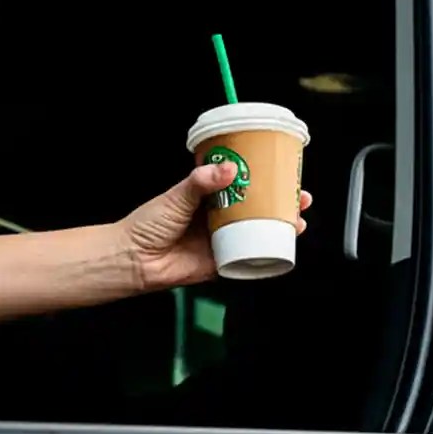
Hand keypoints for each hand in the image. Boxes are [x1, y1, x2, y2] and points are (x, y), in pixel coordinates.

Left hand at [121, 162, 312, 290]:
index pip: (243, 185)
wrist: (133, 259)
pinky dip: (265, 255)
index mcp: (209, 198)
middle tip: (298, 197)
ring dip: (280, 228)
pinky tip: (280, 248)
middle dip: (281, 204)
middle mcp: (219, 218)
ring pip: (258, 233)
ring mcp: (222, 241)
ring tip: (296, 220)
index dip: (264, 179)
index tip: (282, 172)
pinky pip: (248, 260)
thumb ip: (201, 182)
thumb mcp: (176, 195)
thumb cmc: (147, 225)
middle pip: (258, 209)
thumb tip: (228, 170)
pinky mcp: (221, 263)